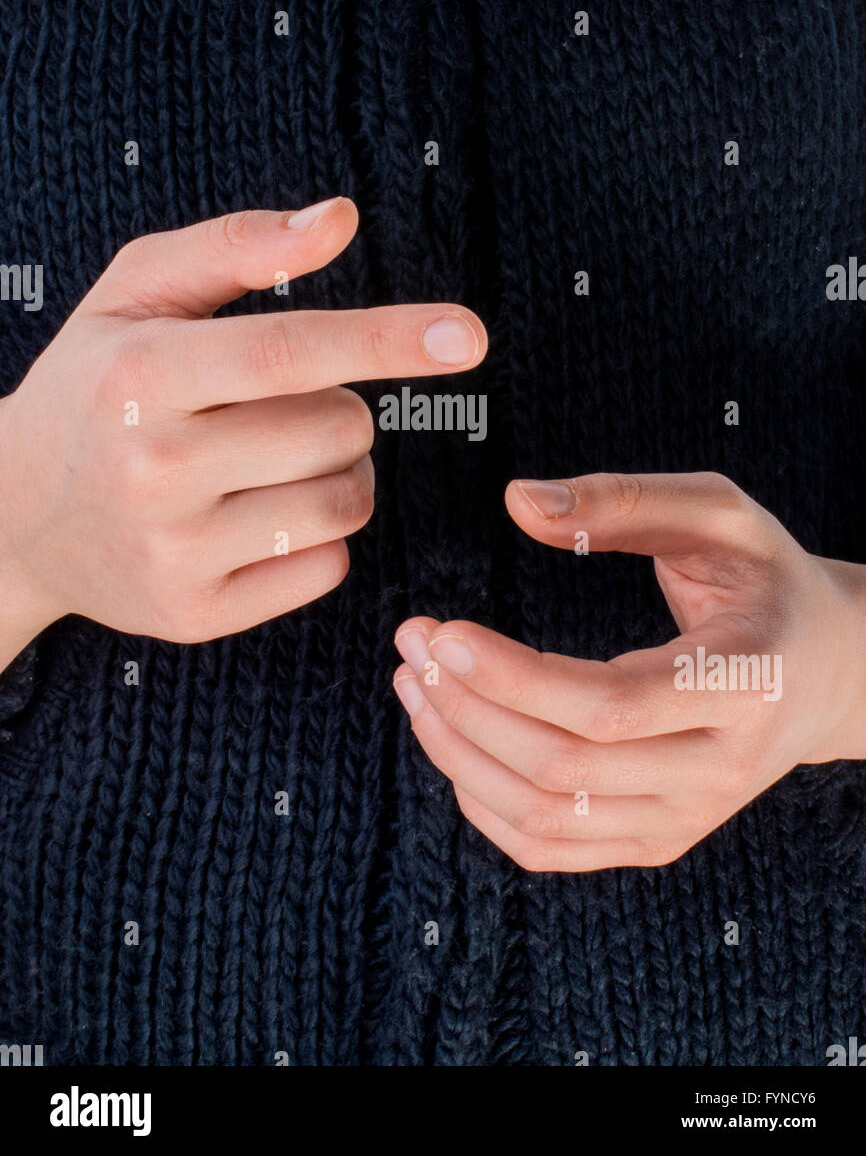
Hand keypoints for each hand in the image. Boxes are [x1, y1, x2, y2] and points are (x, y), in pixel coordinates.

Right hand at [0, 197, 486, 664]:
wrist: (13, 516)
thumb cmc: (92, 387)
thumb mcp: (135, 294)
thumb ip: (236, 246)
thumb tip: (342, 218)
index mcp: (141, 374)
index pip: (288, 351)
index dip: (386, 340)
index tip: (468, 336)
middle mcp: (154, 468)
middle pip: (338, 429)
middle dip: (345, 408)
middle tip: (286, 407)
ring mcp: (173, 552)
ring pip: (342, 503)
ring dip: (342, 473)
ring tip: (280, 460)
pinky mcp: (195, 615)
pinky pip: (326, 569)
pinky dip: (319, 539)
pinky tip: (260, 519)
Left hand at [393, 471, 865, 870]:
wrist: (829, 671)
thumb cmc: (768, 582)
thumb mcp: (717, 514)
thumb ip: (622, 501)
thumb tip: (518, 501)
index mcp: (744, 683)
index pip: (609, 707)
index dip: (512, 678)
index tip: (441, 631)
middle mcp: (721, 768)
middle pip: (565, 768)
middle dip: (466, 708)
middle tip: (414, 644)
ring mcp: (691, 816)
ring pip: (549, 817)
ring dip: (461, 756)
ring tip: (416, 686)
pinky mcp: (661, 839)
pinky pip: (554, 848)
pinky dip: (486, 805)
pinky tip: (453, 744)